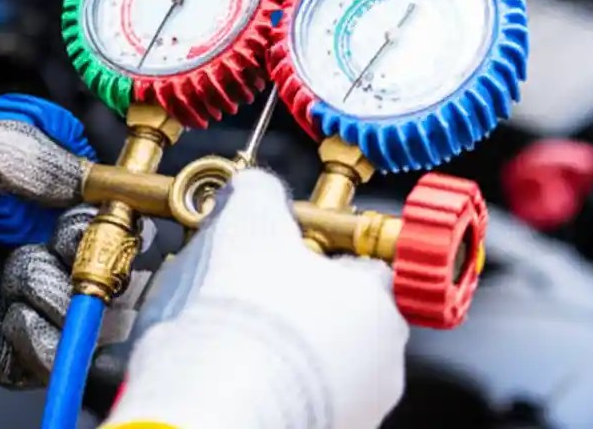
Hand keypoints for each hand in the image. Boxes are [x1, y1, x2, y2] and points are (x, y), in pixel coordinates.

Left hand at [0, 121, 148, 385]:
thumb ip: (37, 154)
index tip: (109, 204)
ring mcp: (25, 309)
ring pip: (97, 317)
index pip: (105, 221)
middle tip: (65, 239)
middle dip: (100, 254)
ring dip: (68, 291)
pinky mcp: (4, 353)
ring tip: (20, 270)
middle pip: (116, 271)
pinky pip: (55, 356)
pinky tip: (8, 309)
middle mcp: (38, 260)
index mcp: (36, 215)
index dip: (114, 215)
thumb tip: (91, 179)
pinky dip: (43, 333)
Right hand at [103, 169, 407, 428]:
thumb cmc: (242, 328)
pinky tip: (234, 380)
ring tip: (234, 341)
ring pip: (322, 364)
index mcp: (378, 301)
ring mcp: (357, 407)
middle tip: (250, 296)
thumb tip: (254, 186)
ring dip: (286, 351)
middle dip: (298, 304)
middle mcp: (382, 361)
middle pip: (342, 316)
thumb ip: (258, 194)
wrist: (211, 416)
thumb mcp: (247, 226)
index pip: (361, 261)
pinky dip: (273, 389)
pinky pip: (301, 402)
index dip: (314, 251)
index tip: (283, 252)